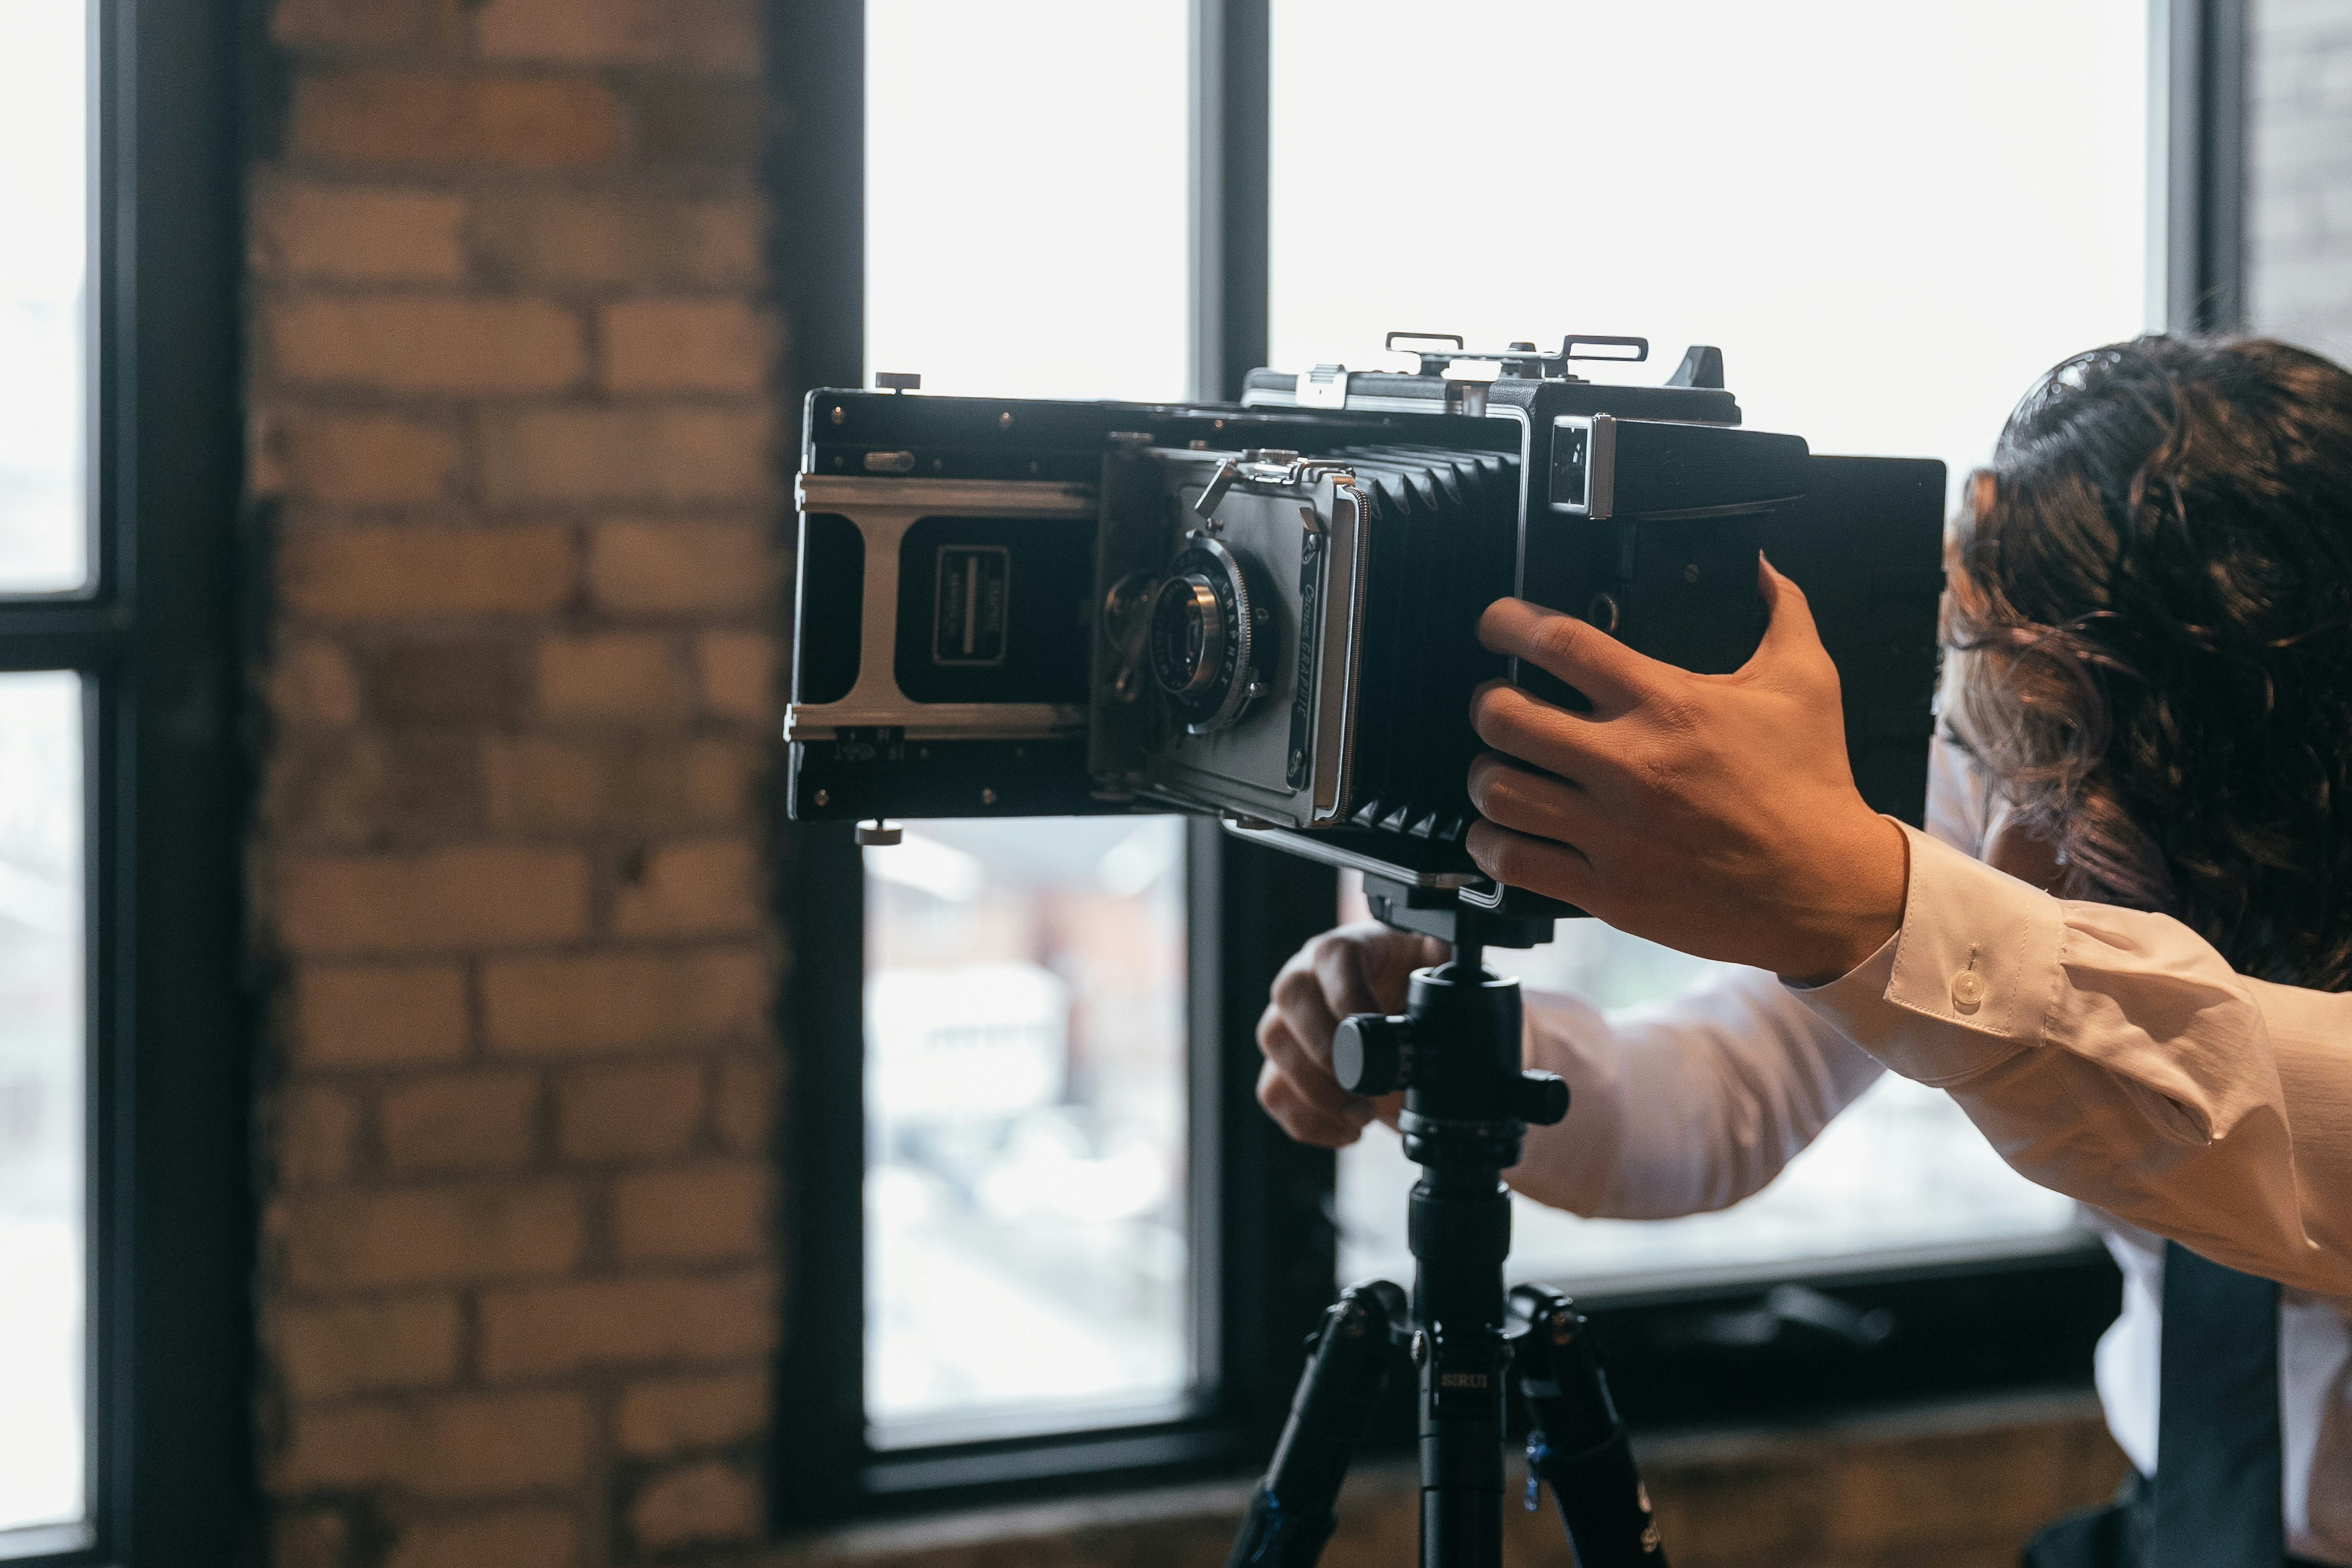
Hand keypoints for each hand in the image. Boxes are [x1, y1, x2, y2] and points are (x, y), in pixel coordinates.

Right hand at [1255, 922, 1448, 1146]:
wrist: (1402, 1019)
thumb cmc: (1415, 991)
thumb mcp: (1435, 975)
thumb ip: (1443, 972)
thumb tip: (1453, 979)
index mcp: (1349, 947)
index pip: (1333, 956)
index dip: (1350, 995)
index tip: (1380, 1032)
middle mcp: (1307, 974)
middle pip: (1290, 997)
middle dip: (1327, 1053)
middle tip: (1366, 1090)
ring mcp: (1287, 1017)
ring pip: (1275, 1046)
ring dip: (1318, 1093)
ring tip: (1364, 1117)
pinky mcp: (1281, 1061)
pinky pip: (1273, 1090)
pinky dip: (1307, 1121)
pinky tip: (1346, 1131)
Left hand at [1465, 556, 1908, 983]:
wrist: (1829, 888)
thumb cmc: (1814, 789)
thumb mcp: (1808, 683)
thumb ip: (1783, 613)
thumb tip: (1766, 570)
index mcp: (1668, 705)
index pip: (1561, 645)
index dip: (1509, 624)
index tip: (1496, 624)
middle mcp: (1631, 765)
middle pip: (1506, 718)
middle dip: (1488, 703)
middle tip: (1498, 704)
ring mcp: (1614, 831)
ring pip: (1498, 792)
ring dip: (1486, 775)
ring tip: (1501, 768)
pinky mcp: (1608, 889)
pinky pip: (1514, 862)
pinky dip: (1491, 844)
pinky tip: (1501, 832)